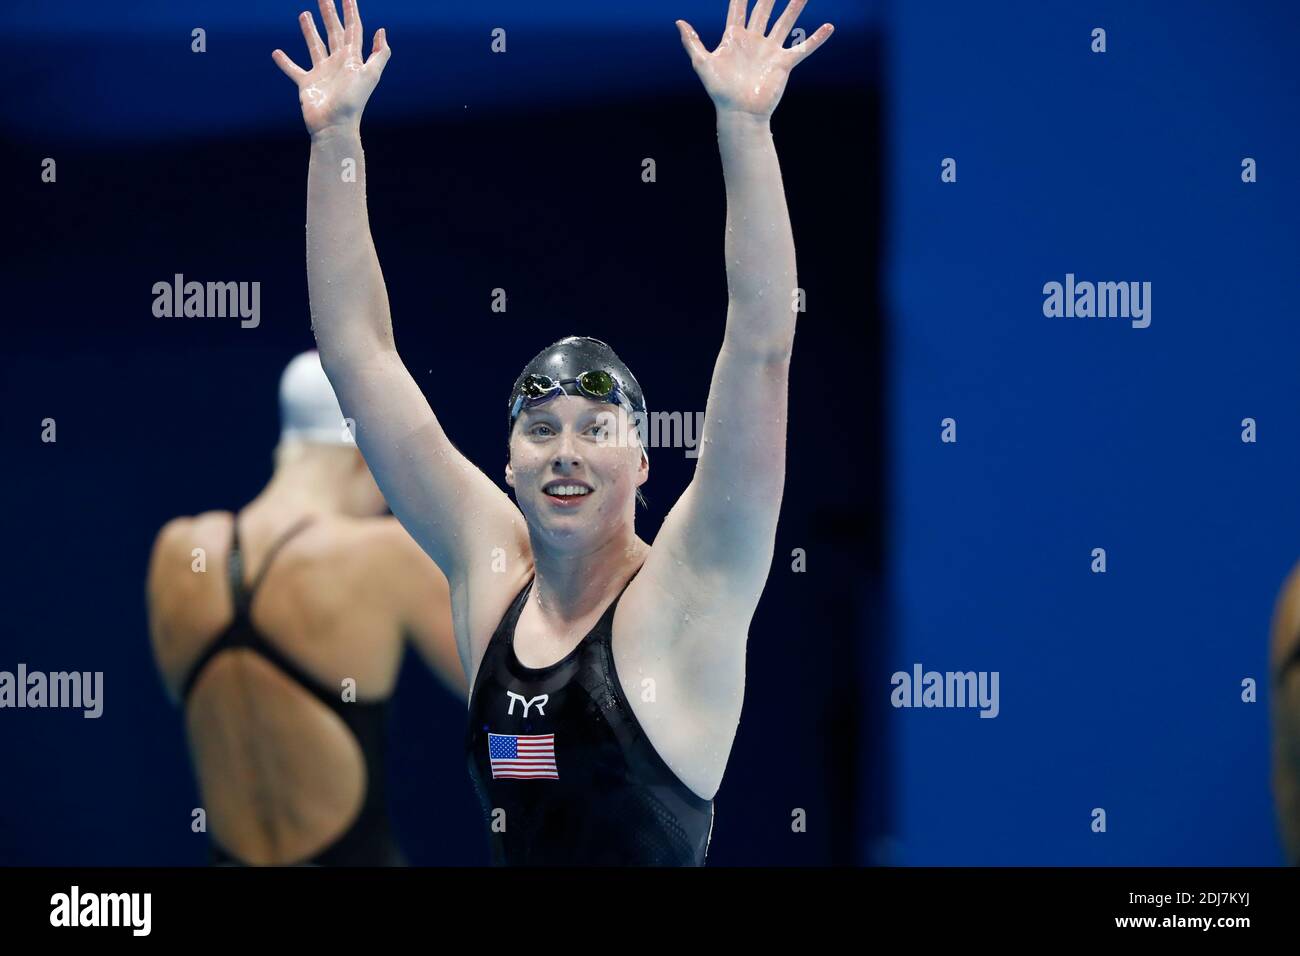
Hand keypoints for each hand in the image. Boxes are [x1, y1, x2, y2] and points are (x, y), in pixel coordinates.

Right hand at [272, 0, 390, 135]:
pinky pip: (293, 70)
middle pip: (334, 32)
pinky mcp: (307, 84)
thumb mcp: (370, 75)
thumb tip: (381, 30)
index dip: (351, 12)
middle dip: (329, 14)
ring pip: (315, 46)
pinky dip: (285, 62)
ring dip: (309, 30)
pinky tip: (276, 53)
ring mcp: (322, 73)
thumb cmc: (352, 101)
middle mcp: (338, 63)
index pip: (353, 29)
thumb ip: (379, 54)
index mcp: (353, 59)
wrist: (334, 125)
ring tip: (304, 14)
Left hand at [676, 0, 832, 117]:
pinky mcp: (783, 63)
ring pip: (785, 21)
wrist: (740, 113)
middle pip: (763, 8)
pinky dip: (817, 39)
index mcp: (734, 37)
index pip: (738, 7)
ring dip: (795, 6)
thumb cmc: (720, 91)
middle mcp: (754, 40)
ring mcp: (770, 50)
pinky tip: (829, 27)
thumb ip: (692, 42)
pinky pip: (803, 48)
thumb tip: (678, 22)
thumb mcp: (702, 64)